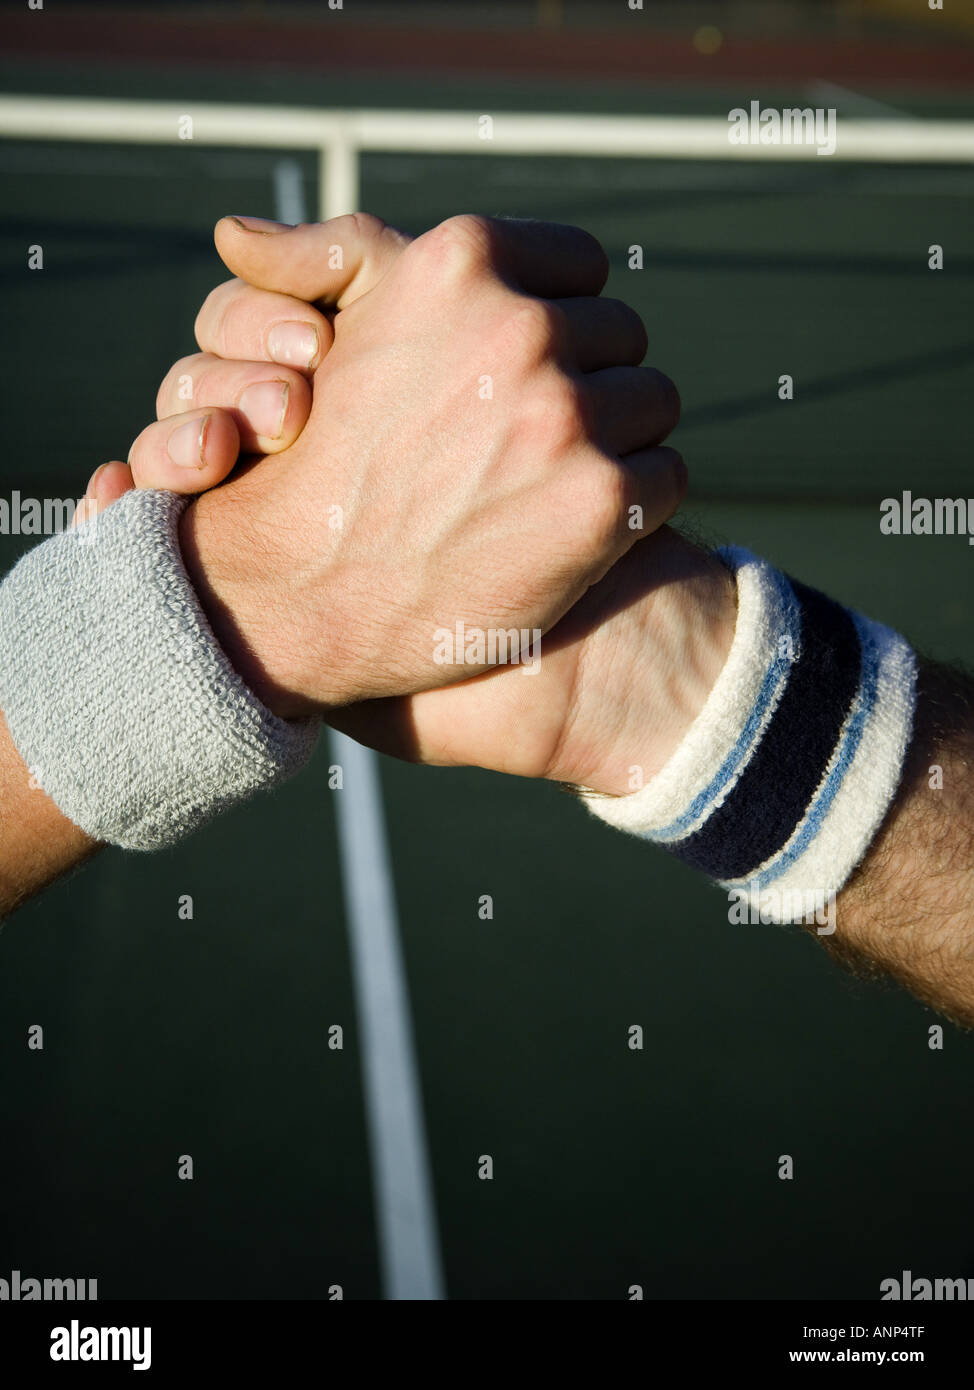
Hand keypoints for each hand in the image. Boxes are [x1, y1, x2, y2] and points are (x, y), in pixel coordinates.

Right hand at [108, 214, 730, 793]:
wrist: (306, 596)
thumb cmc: (317, 469)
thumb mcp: (321, 336)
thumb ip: (339, 262)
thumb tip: (238, 229)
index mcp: (460, 264)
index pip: (579, 262)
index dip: (563, 316)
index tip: (532, 363)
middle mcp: (521, 325)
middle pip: (623, 332)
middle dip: (591, 378)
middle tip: (535, 435)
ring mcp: (567, 414)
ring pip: (653, 402)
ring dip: (617, 439)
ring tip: (550, 480)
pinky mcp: (603, 499)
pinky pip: (667, 474)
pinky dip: (633, 502)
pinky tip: (571, 526)